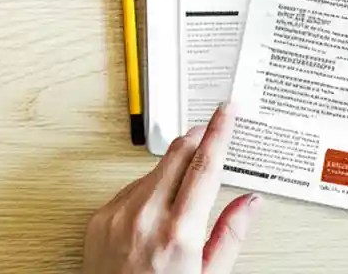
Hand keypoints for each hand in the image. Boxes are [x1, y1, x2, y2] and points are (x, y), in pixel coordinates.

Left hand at [83, 104, 260, 273]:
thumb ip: (230, 235)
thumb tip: (250, 203)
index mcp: (178, 234)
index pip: (205, 166)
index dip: (219, 132)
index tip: (226, 112)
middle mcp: (144, 219)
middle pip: (177, 155)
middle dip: (197, 139)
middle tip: (210, 132)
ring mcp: (116, 217)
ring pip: (153, 170)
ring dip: (173, 168)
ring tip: (184, 192)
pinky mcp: (98, 220)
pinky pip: (130, 189)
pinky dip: (148, 189)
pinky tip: (156, 208)